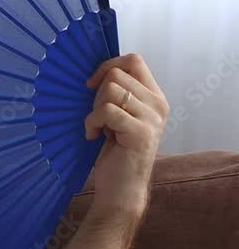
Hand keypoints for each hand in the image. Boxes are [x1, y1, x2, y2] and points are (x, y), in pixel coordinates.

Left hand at [85, 53, 168, 218]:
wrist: (121, 188)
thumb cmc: (114, 151)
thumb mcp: (118, 115)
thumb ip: (117, 93)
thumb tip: (97, 72)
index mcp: (154, 96)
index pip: (134, 60)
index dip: (108, 66)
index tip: (92, 85)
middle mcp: (158, 104)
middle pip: (117, 75)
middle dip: (97, 94)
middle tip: (99, 118)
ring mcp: (152, 118)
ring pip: (111, 91)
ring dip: (94, 110)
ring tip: (99, 128)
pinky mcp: (141, 132)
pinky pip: (106, 111)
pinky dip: (92, 122)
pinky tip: (94, 136)